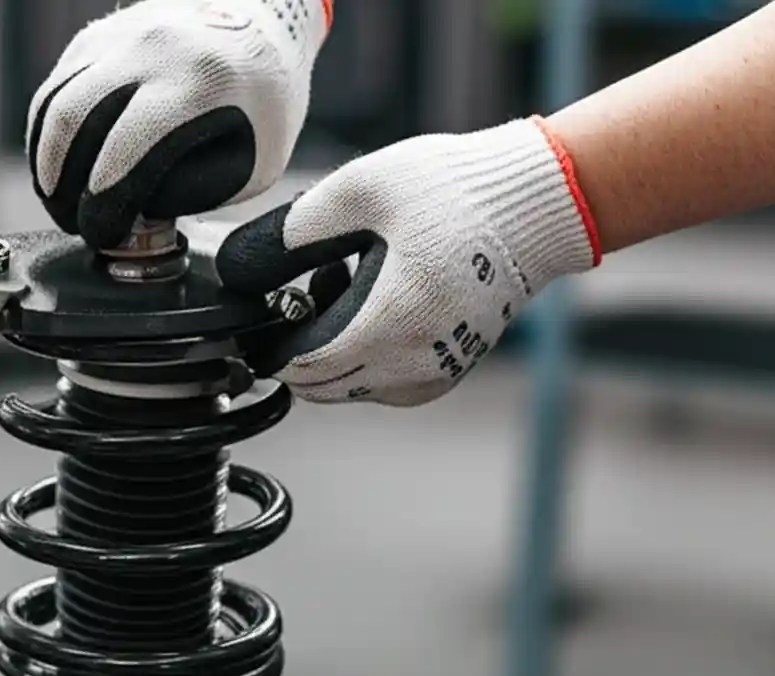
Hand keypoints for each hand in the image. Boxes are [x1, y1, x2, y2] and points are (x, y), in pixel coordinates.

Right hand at [26, 0, 329, 248]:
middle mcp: (153, 46)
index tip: (99, 233)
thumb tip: (136, 214)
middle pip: (74, 118)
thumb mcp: (258, 159)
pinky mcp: (97, 38)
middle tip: (72, 223)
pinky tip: (57, 168)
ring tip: (57, 202)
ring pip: (54, 102)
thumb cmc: (264, 98)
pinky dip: (48, 135)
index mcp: (202, 78)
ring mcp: (119, 36)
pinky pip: (56, 89)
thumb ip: (196, 189)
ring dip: (45, 162)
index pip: (128, 145)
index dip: (104, 201)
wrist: (262, 22)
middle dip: (63, 186)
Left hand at [217, 118, 601, 406]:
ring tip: (352, 278)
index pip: (303, 369)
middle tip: (316, 280)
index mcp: (388, 325)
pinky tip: (382, 296)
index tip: (268, 306)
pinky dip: (369, 350)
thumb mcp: (357, 190)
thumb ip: (289, 232)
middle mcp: (414, 365)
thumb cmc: (455, 192)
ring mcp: (436, 373)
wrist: (535, 204)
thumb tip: (239, 265)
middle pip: (323, 385)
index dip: (272, 343)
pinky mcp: (450, 368)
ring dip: (336, 347)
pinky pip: (386, 380)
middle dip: (304, 342)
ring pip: (354, 385)